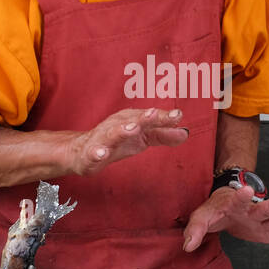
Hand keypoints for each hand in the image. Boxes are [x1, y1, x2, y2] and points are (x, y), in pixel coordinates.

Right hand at [69, 106, 188, 175]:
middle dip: (143, 117)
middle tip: (154, 113)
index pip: (150, 118)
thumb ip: (162, 135)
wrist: (83, 152)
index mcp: (131, 120)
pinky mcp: (90, 154)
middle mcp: (117, 125)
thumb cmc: (117, 142)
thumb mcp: (142, 138)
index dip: (163, 117)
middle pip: (132, 120)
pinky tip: (102, 154)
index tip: (178, 115)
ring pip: (113, 133)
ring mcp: (103, 139)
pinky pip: (94, 153)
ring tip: (132, 128)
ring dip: (122, 130)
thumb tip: (185, 133)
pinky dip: (97, 152)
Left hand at [183, 184, 268, 251]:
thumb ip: (194, 231)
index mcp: (233, 205)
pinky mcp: (264, 231)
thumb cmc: (214, 210)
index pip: (236, 200)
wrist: (226, 207)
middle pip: (261, 209)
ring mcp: (259, 221)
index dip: (241, 196)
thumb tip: (188, 247)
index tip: (248, 190)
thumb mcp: (200, 218)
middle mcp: (249, 211)